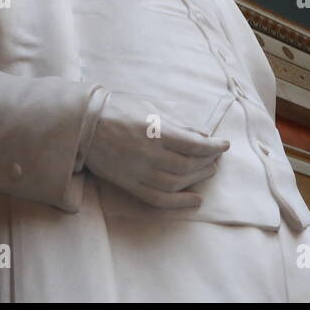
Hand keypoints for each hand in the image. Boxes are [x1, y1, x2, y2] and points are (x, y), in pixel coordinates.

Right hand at [83, 92, 228, 207]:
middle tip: (216, 157)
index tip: (225, 145)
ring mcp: (139, 172)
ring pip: (177, 183)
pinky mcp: (130, 184)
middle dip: (208, 161)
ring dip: (197, 178)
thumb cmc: (118, 109)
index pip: (195, 145)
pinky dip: (180, 203)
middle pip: (189, 165)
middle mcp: (149, 155)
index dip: (214, 147)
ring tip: (208, 171)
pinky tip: (196, 200)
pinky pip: (159, 199)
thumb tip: (202, 135)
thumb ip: (177, 122)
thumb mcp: (150, 106)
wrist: (84, 125)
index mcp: (155, 131)